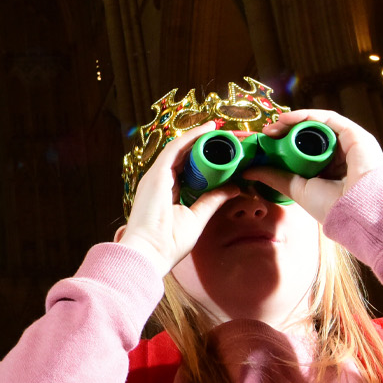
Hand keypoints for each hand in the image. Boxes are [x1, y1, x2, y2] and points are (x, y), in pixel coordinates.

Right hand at [114, 121, 235, 271]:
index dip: (202, 158)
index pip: (185, 169)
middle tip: (223, 136)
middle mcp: (158, 181)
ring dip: (199, 137)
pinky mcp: (157, 175)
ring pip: (179, 148)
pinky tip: (207, 130)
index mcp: (165, 192)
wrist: (148, 253)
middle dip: (202, 144)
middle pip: (182, 156)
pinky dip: (191, 137)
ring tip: (218, 129)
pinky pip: (175, 148)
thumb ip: (213, 201)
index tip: (221, 151)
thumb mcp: (197, 218)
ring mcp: (156, 177)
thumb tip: (233, 188)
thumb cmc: (168, 243)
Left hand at [242, 109, 382, 223]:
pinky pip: (328, 118)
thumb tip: (248, 171)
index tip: (263, 142)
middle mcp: (339, 154)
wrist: (356, 211)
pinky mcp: (355, 134)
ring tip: (274, 126)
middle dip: (286, 130)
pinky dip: (306, 115)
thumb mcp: (296, 188)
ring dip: (293, 121)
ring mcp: (348, 143)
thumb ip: (275, 177)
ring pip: (318, 124)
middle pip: (310, 134)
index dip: (283, 142)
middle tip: (266, 132)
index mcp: (328, 168)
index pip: (304, 148)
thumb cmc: (332, 206)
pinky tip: (287, 119)